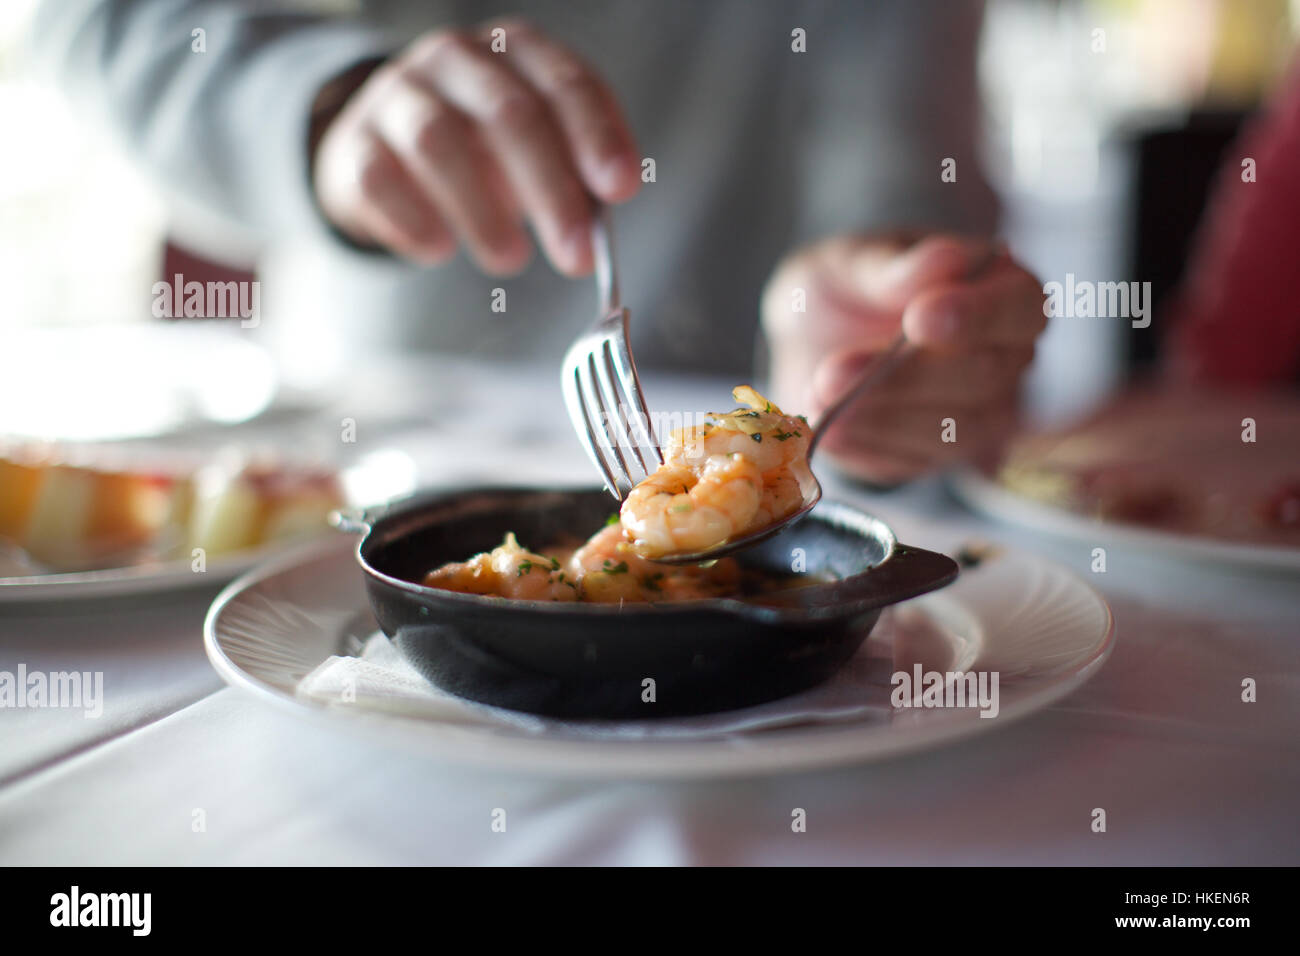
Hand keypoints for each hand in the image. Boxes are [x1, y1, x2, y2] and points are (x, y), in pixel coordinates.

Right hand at [312, 19, 640, 274]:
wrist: (385, 150)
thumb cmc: (483, 152)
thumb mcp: (540, 149)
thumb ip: (576, 178)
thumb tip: (600, 227)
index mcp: (515, 51)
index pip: (566, 83)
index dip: (597, 136)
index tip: (620, 189)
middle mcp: (455, 60)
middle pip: (509, 114)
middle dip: (551, 189)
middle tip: (576, 253)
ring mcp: (397, 94)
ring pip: (438, 140)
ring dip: (481, 210)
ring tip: (511, 260)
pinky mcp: (353, 142)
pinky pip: (380, 178)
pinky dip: (414, 220)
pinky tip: (440, 249)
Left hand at [761, 234, 1045, 483]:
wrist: (810, 346)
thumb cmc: (845, 290)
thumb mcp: (848, 263)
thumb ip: (892, 266)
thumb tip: (947, 257)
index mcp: (1003, 288)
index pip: (1020, 306)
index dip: (977, 315)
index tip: (918, 317)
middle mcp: (1008, 356)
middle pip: (982, 375)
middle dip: (905, 376)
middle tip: (834, 370)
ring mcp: (982, 412)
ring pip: (953, 429)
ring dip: (879, 416)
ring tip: (816, 396)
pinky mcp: (942, 454)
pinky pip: (916, 460)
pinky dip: (866, 444)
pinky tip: (825, 426)